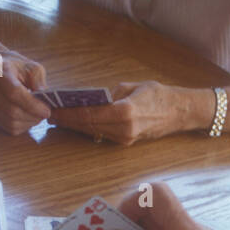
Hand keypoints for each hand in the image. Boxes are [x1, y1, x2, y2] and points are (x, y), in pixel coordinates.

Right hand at [0, 49, 50, 135]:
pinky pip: (7, 127)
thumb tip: (43, 98)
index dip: (32, 105)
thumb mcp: (32, 67)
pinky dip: (22, 126)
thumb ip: (39, 80)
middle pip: (12, 111)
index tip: (47, 110)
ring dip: (29, 122)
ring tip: (38, 115)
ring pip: (10, 122)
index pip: (14, 93)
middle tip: (45, 114)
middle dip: (33, 116)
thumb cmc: (17, 67)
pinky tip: (28, 117)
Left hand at [49, 81, 204, 145]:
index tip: (54, 109)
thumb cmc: (159, 95)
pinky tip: (76, 124)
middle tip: (50, 115)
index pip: (89, 114)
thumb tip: (91, 99)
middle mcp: (124, 129)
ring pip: (93, 132)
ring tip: (59, 120)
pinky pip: (101, 135)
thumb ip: (110, 95)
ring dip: (75, 127)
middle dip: (67, 121)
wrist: (179, 112)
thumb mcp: (132, 87)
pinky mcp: (126, 142)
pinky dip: (87, 129)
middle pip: (88, 126)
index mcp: (125, 112)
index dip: (69, 113)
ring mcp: (125, 138)